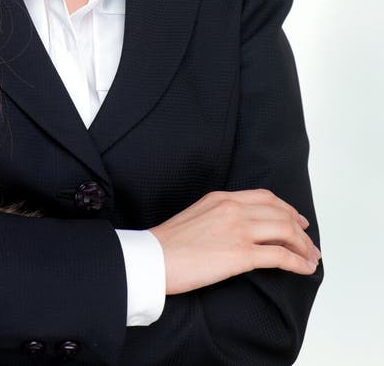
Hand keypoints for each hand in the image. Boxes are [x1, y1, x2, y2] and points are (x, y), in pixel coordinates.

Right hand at [150, 188, 320, 294]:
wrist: (153, 257)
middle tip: (309, 242)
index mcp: (221, 198)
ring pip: (285, 231)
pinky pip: (280, 256)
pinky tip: (305, 268)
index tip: (296, 220)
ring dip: (303, 246)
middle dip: (299, 229)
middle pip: (279, 212)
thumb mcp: (196, 216)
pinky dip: (298, 262)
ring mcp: (238, 229)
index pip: (264, 197)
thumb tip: (234, 230)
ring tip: (311, 257)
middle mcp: (233, 208)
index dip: (286, 208)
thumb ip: (218, 216)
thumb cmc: (168, 244)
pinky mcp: (241, 253)